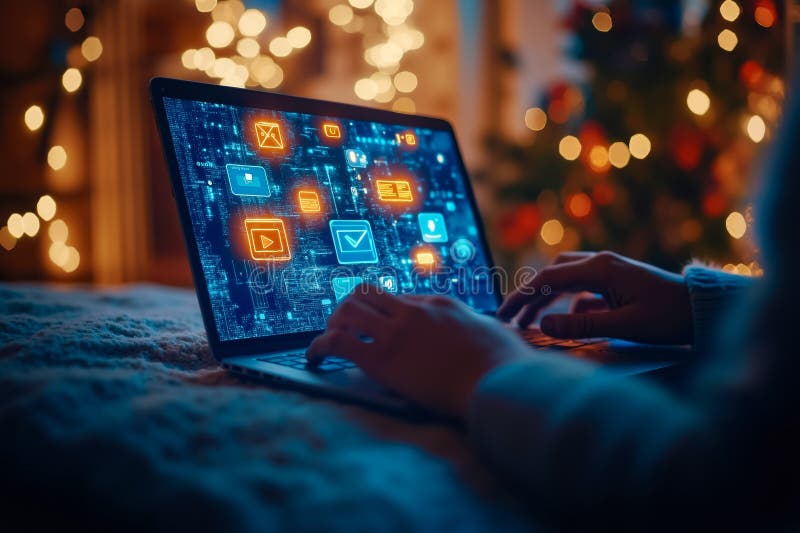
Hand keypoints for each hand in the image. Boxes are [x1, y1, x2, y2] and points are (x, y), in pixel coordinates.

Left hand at [306, 284, 531, 416]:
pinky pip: (338, 342)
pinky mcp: (382, 359)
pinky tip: (313, 357)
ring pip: (347, 311)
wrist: (497, 382)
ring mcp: (396, 332)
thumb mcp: (494, 331)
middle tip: (342, 330)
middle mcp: (412, 311)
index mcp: (437, 304)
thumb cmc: (503, 363)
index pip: (396, 299)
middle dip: (347, 311)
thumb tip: (490, 329)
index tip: (373, 328)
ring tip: (326, 344)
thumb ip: (479, 326)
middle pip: (365, 295)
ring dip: (332, 325)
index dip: (380, 314)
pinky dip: (318, 347)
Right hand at [498, 251, 692, 344]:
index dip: (522, 296)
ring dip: (545, 299)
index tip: (503, 314)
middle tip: (509, 318)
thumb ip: (582, 325)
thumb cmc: (668, 317)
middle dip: (528, 296)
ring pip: (564, 279)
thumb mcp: (624, 326)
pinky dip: (566, 302)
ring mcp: (607, 271)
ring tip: (527, 322)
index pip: (548, 278)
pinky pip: (580, 288)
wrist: (701, 309)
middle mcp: (600, 263)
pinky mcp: (614, 282)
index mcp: (600, 269)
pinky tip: (564, 322)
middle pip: (552, 274)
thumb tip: (542, 325)